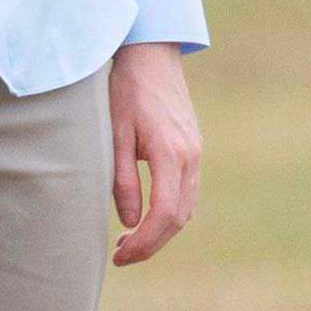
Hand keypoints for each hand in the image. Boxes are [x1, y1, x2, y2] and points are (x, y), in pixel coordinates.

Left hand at [108, 42, 201, 265]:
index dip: (144, 242)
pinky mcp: (193, 148)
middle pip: (179, 217)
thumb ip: (122, 178)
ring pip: (187, 207)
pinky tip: (148, 214)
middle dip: (152, 243)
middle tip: (121, 254)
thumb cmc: (125, 88)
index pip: (164, 214)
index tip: (120, 255)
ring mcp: (196, 152)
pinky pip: (188, 191)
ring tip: (129, 240)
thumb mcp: (114, 131)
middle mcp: (190, 157)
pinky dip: (171, 211)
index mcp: (170, 153)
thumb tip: (128, 221)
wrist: (151, 55)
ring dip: (162, 230)